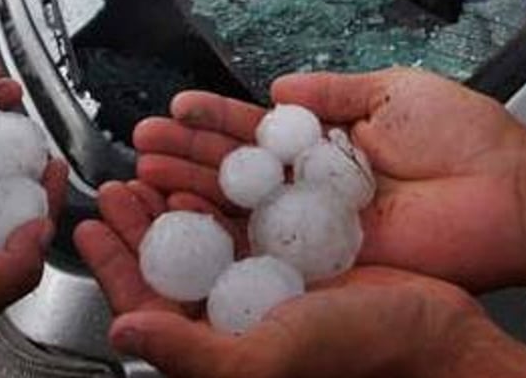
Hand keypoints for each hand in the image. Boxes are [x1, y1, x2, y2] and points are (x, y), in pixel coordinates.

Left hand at [73, 182, 518, 377]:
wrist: (436, 335)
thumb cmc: (357, 355)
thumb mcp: (264, 356)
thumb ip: (189, 351)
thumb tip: (124, 331)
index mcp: (218, 348)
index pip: (147, 306)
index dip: (114, 266)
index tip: (89, 226)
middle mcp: (235, 319)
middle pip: (170, 266)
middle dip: (139, 225)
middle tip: (118, 184)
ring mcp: (265, 289)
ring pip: (203, 239)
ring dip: (175, 202)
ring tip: (152, 169)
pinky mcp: (296, 263)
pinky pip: (246, 225)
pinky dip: (224, 198)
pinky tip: (211, 177)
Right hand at [132, 68, 525, 289]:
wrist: (512, 193)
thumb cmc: (468, 138)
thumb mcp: (394, 92)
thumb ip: (331, 92)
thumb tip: (277, 87)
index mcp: (329, 143)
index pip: (258, 130)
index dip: (215, 119)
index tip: (178, 108)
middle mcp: (315, 185)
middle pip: (238, 170)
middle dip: (188, 154)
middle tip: (145, 142)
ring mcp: (318, 224)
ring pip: (243, 208)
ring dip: (193, 190)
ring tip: (149, 172)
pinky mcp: (329, 260)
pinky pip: (269, 247)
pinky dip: (228, 233)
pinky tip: (189, 217)